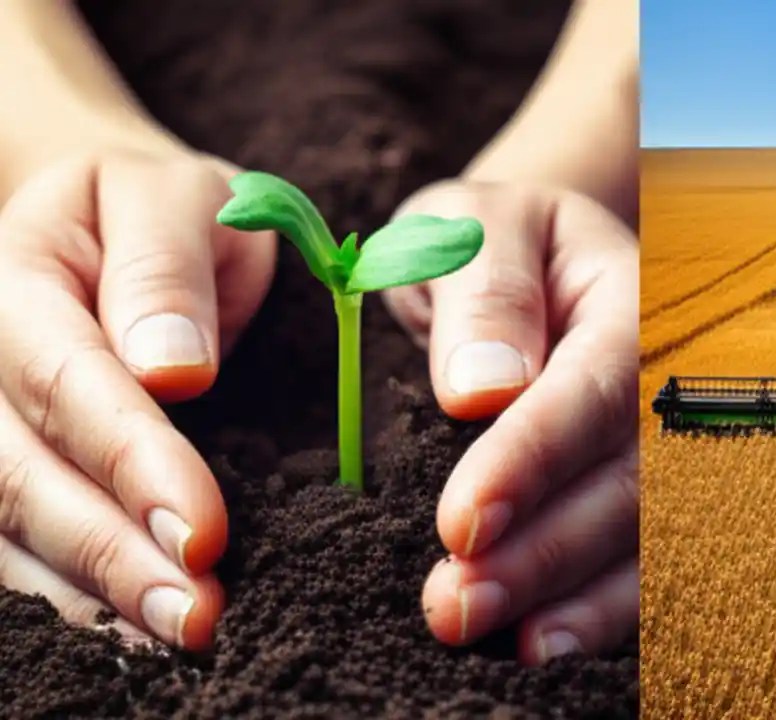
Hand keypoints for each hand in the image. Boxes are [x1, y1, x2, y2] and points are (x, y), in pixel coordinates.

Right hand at [0, 151, 275, 648]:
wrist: (116, 220)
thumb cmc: (163, 212)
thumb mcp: (177, 201)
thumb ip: (168, 274)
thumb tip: (174, 372)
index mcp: (22, 279)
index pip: (71, 382)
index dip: (135, 464)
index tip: (205, 531)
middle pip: (25, 472)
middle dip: (113, 553)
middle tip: (198, 614)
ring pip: (9, 522)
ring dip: (93, 591)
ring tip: (178, 637)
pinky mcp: (7, 458)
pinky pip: (16, 540)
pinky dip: (73, 593)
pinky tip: (133, 631)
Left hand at [384, 181, 637, 665]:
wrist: (520, 262)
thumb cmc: (487, 243)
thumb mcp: (471, 228)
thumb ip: (482, 290)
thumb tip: (481, 386)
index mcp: (631, 300)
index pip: (598, 385)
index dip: (534, 460)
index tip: (464, 522)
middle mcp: (665, 381)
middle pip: (628, 479)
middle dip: (544, 551)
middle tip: (456, 605)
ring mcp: (662, 444)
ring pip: (642, 536)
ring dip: (571, 596)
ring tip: (496, 638)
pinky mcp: (642, 494)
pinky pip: (640, 562)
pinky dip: (598, 611)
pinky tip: (542, 645)